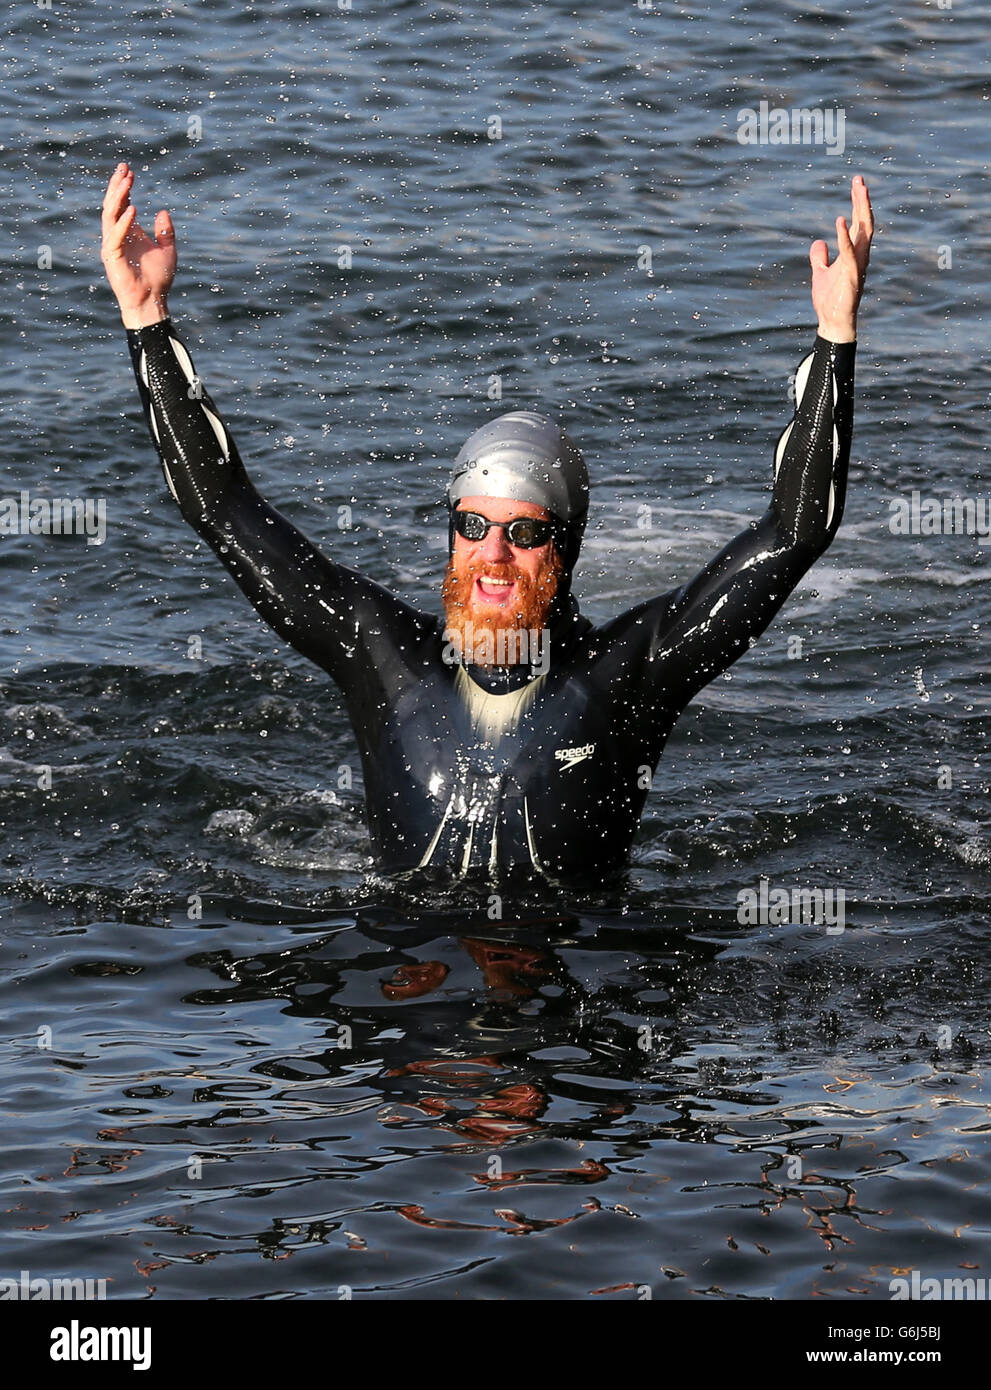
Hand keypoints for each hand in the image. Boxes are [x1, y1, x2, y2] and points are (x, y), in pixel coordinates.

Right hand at [101, 162, 176, 327]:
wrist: (152, 301)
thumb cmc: (158, 279)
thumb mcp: (167, 250)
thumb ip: (165, 232)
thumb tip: (163, 212)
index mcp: (128, 232)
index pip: (122, 204)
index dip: (124, 187)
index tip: (129, 170)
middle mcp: (118, 236)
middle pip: (113, 205)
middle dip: (117, 186)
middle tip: (124, 168)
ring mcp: (113, 245)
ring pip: (110, 215)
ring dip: (118, 197)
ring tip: (126, 181)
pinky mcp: (112, 257)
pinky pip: (115, 235)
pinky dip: (123, 222)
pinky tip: (131, 208)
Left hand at [810, 175, 873, 342]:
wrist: (832, 322)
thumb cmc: (830, 300)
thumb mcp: (820, 273)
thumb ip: (819, 257)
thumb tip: (818, 242)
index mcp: (854, 252)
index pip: (858, 222)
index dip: (857, 202)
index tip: (856, 183)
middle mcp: (860, 255)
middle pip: (864, 222)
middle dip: (862, 200)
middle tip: (859, 179)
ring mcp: (857, 264)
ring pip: (864, 232)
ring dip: (861, 210)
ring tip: (859, 190)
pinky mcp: (851, 275)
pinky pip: (849, 252)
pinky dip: (844, 236)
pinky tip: (839, 221)